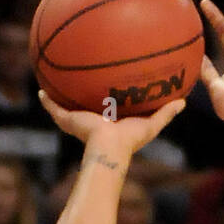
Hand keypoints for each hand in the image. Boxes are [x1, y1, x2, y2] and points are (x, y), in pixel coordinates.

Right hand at [39, 90, 185, 160]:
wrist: (108, 146)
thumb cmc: (129, 139)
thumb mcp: (151, 124)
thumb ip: (166, 113)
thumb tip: (184, 101)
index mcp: (110, 121)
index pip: (108, 105)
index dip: (107, 95)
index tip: (107, 82)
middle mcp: (93, 120)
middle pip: (85, 103)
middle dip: (80, 92)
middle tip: (79, 76)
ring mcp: (78, 121)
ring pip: (66, 105)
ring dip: (59, 96)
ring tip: (53, 77)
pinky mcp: (67, 120)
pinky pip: (53, 109)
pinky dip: (46, 101)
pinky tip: (39, 90)